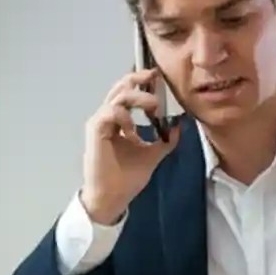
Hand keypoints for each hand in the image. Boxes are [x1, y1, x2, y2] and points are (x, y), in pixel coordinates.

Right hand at [80, 68, 182, 224]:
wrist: (112, 198)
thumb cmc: (126, 178)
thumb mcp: (153, 154)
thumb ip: (166, 140)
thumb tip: (180, 125)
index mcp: (118, 121)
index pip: (127, 93)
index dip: (141, 82)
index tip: (158, 78)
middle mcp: (106, 118)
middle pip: (120, 87)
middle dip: (138, 78)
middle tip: (154, 77)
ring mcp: (99, 122)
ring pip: (117, 96)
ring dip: (138, 98)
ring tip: (153, 108)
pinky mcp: (95, 130)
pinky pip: (111, 111)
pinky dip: (125, 117)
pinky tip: (133, 132)